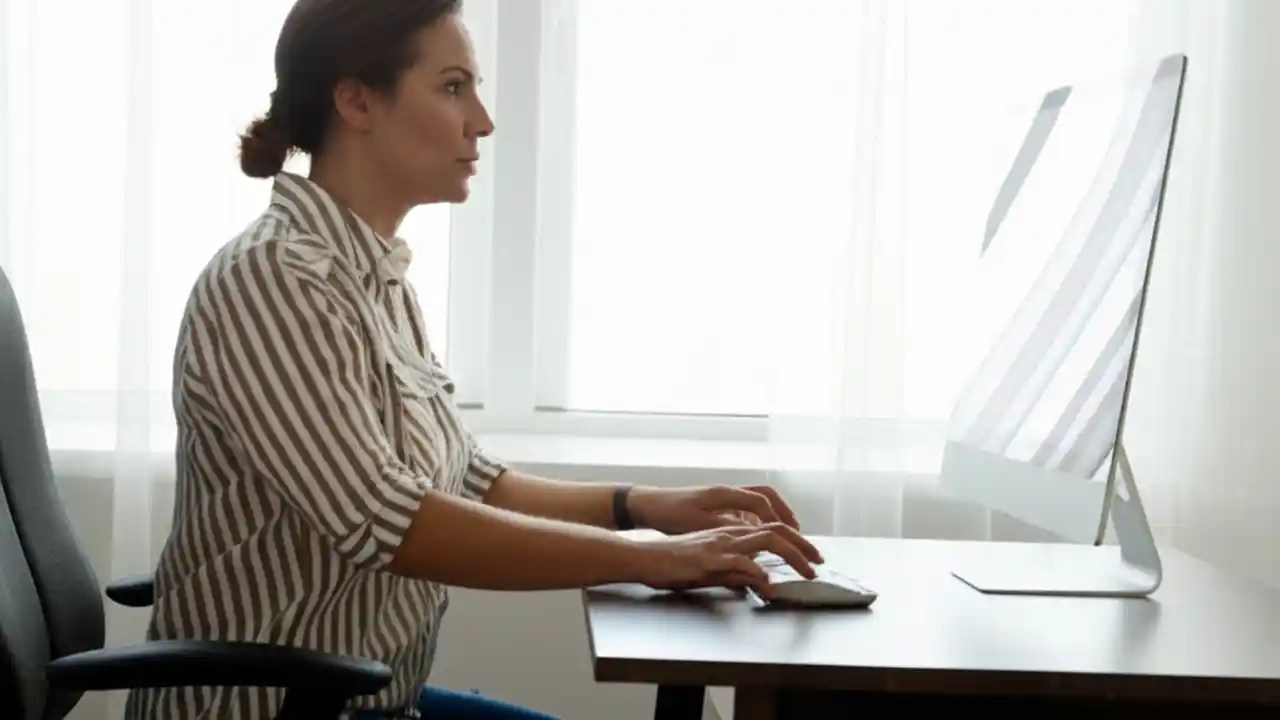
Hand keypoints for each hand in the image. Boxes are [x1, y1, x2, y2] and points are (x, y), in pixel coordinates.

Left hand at [628, 484, 808, 536]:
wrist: (648, 506)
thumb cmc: (670, 515)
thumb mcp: (699, 525)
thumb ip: (728, 530)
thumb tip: (755, 537)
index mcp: (724, 494)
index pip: (761, 502)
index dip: (778, 518)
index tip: (792, 534)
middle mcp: (727, 492)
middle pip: (765, 495)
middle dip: (785, 511)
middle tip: (799, 532)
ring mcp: (722, 497)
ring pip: (757, 501)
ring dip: (773, 515)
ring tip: (785, 534)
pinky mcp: (717, 505)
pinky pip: (746, 509)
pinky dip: (758, 520)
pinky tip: (759, 537)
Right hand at [630, 523, 820, 598]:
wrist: (645, 556)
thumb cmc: (674, 562)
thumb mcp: (711, 568)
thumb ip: (735, 572)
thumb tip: (759, 581)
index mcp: (730, 533)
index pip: (771, 530)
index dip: (795, 541)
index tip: (810, 557)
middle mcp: (730, 533)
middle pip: (777, 531)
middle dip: (803, 546)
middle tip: (819, 563)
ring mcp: (721, 544)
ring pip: (767, 540)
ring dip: (793, 556)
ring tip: (807, 573)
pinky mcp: (710, 558)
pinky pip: (741, 563)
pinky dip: (760, 573)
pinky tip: (770, 587)